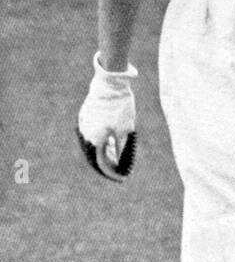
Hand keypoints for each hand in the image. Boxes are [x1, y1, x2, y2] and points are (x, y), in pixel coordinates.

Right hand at [77, 52, 137, 180]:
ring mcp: (83, 125)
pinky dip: (99, 141)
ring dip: (102, 153)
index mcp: (95, 140)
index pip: (102, 164)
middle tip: (117, 170)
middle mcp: (85, 135)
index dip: (112, 173)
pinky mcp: (84, 117)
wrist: (110, 84)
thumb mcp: (125, 130)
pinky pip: (90, 135)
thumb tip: (122, 163)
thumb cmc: (120, 107)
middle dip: (106, 165)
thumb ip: (122, 149)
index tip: (122, 177)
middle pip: (94, 156)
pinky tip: (109, 142)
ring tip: (115, 157)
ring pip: (91, 145)